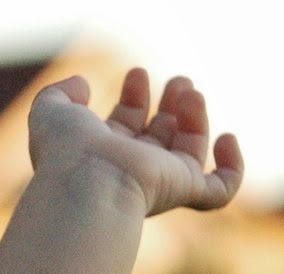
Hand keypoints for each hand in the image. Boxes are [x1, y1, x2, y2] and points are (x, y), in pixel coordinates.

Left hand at [29, 68, 243, 215]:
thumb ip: (58, 94)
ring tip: (189, 93)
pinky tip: (226, 139)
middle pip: (160, 135)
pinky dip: (232, 166)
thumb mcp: (51, 112)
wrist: (87, 184)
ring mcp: (161, 182)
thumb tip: (81, 84)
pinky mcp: (184, 190)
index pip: (126, 125)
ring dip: (196, 116)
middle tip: (178, 81)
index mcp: (103, 153)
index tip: (135, 72)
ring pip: (190, 151)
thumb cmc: (67, 151)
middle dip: (171, 103)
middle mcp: (133, 169)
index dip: (134, 96)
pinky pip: (219, 191)